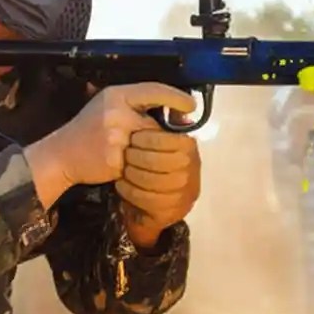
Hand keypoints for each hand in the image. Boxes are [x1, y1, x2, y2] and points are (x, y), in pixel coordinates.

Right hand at [24, 83, 196, 208]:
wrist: (61, 154)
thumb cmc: (88, 130)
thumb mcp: (108, 107)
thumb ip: (136, 107)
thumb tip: (177, 112)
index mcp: (116, 95)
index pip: (154, 90)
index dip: (176, 97)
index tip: (191, 105)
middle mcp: (116, 112)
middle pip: (155, 123)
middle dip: (160, 135)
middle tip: (159, 141)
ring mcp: (115, 136)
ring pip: (150, 145)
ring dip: (148, 152)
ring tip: (134, 153)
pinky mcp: (115, 158)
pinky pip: (139, 163)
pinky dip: (136, 166)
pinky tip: (122, 163)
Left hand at [115, 110, 201, 249]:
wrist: (154, 198)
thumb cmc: (151, 158)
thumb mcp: (155, 134)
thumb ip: (159, 117)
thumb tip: (167, 104)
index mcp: (188, 145)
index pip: (170, 140)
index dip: (149, 138)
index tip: (133, 138)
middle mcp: (191, 168)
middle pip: (160, 161)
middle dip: (137, 157)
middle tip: (125, 154)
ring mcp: (184, 190)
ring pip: (153, 181)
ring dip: (132, 174)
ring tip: (123, 169)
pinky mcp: (174, 209)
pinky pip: (147, 200)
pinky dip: (129, 191)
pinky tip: (122, 184)